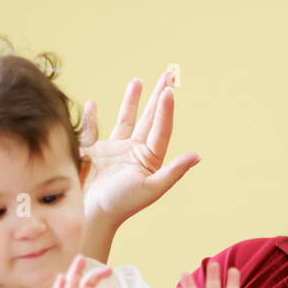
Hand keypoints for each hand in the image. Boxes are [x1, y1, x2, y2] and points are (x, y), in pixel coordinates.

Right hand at [80, 71, 199, 230]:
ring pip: (125, 119)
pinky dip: (92, 117)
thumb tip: (197, 156)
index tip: (170, 90)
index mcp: (149, 159)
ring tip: (138, 81)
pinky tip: (93, 104)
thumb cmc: (122, 204)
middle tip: (168, 74)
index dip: (166, 109)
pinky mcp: (92, 151)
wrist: (90, 213)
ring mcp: (114, 151)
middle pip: (149, 118)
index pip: (160, 128)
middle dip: (158, 96)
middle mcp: (133, 152)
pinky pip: (93, 130)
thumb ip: (173, 171)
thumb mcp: (151, 188)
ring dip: (132, 101)